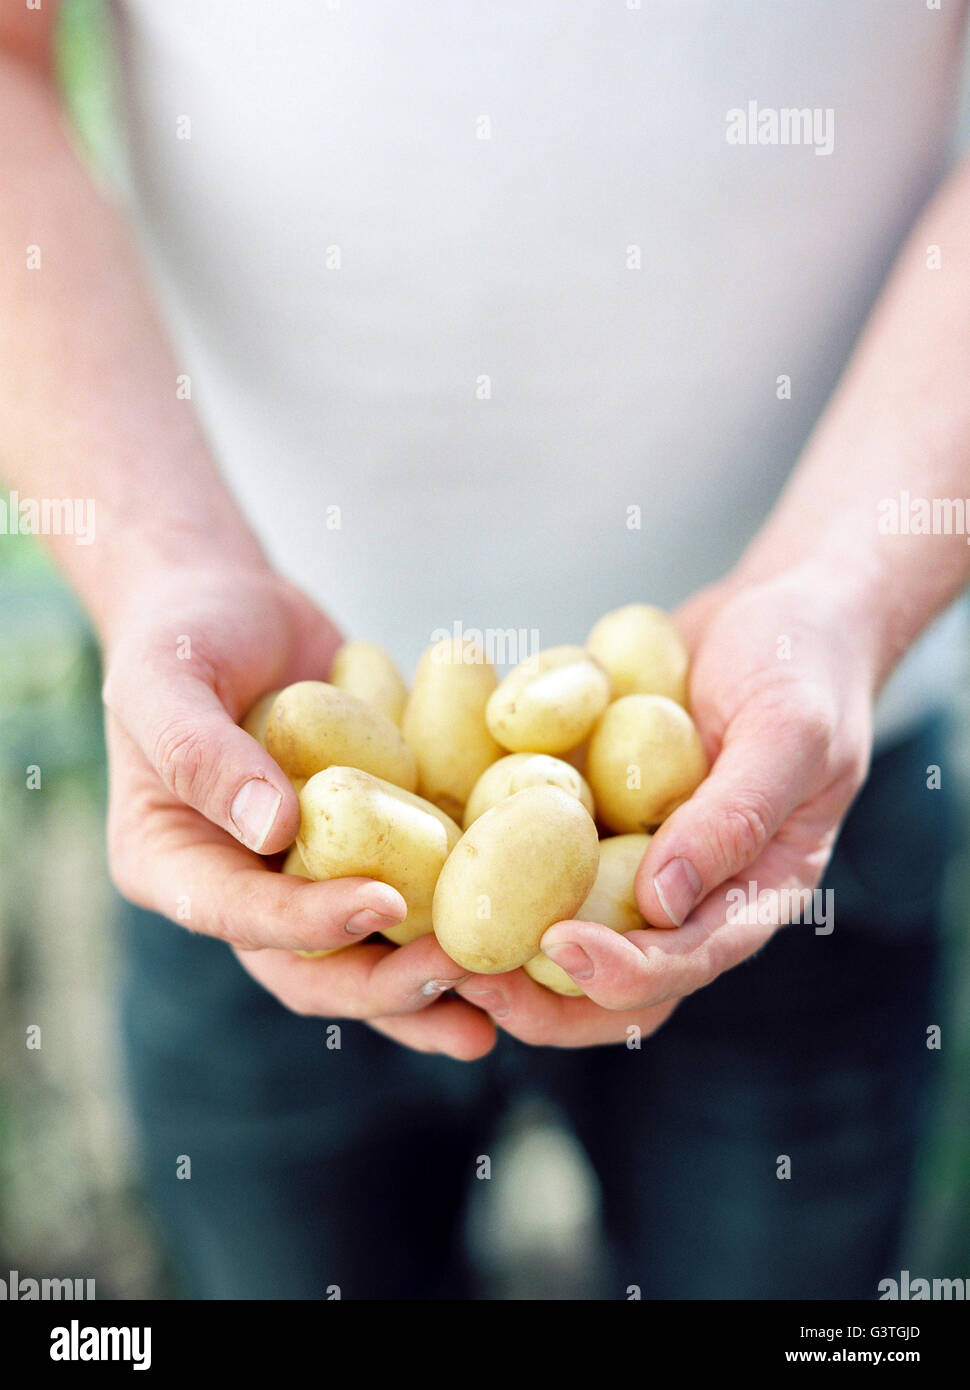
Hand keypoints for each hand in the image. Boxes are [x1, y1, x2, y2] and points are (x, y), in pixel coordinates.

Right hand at [102, 563, 495, 1060]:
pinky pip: (410, 887)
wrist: (234, 604)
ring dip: (432, 983)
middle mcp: (243, 887)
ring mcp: (307, 873)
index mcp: (174, 867)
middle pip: (311, 968)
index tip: (380, 904)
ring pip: (369, 951)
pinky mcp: (364, 849)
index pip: (238, 916)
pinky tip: (525, 930)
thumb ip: (201, 752)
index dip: (307, 924)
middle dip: (389, 987)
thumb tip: (275, 829)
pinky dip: (459, 913)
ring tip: (504, 1005)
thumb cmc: (182, 632)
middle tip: (466, 985)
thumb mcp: (166, 680)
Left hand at [456, 561, 875, 1046]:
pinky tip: (425, 865)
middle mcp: (688, 895)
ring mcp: (633, 860)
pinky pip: (535, 861)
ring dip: (500, 954)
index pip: (686, 961)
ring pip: (562, 937)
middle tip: (466, 976)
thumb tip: (664, 902)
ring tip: (426, 943)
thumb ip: (737, 816)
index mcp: (752, 895)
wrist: (775, 609)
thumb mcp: (787, 734)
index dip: (622, 972)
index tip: (557, 947)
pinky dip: (486, 875)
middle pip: (612, 979)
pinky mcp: (591, 822)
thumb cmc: (801, 665)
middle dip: (539, 996)